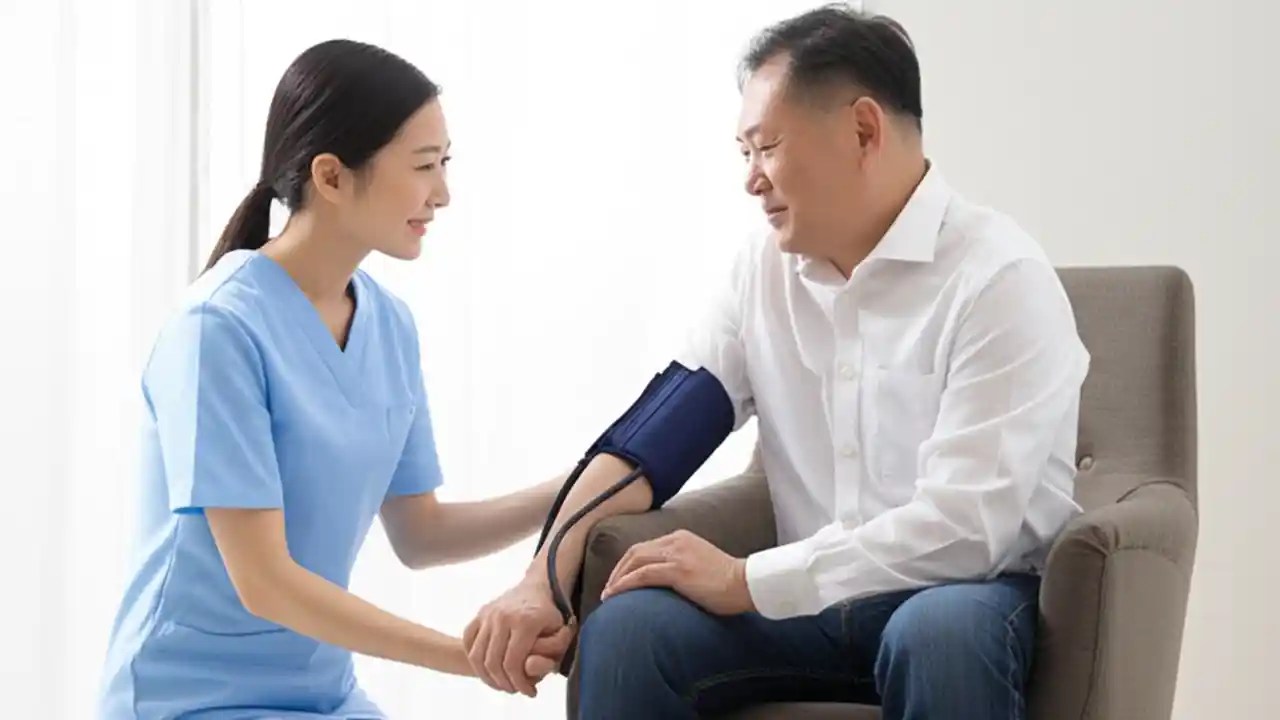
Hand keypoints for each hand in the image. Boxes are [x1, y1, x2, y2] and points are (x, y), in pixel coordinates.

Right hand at [463, 576, 571, 696]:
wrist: (536, 588)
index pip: (512, 663)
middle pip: (493, 662)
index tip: (530, 692)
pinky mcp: (479, 614)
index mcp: (524, 621)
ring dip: (487, 676)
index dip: (519, 683)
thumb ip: (552, 653)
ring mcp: (488, 614)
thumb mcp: (561, 633)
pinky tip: (489, 668)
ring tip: (501, 683)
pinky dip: (475, 660)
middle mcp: (503, 616)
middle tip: (514, 689)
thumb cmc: (551, 615)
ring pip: (477, 655)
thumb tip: (529, 667)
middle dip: (503, 683)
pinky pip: (468, 642)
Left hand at [601, 529, 755, 615]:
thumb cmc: (727, 582)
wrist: (746, 584)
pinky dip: (625, 584)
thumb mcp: (701, 564)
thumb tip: (665, 584)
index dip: (627, 564)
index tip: (619, 580)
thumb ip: (682, 567)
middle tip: (608, 589)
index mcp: (681, 538)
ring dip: (617, 579)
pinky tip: (615, 595)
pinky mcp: (678, 570)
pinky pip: (642, 575)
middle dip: (617, 571)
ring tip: (608, 595)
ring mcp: (677, 554)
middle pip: (635, 552)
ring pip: (635, 561)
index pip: (645, 548)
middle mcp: (676, 541)